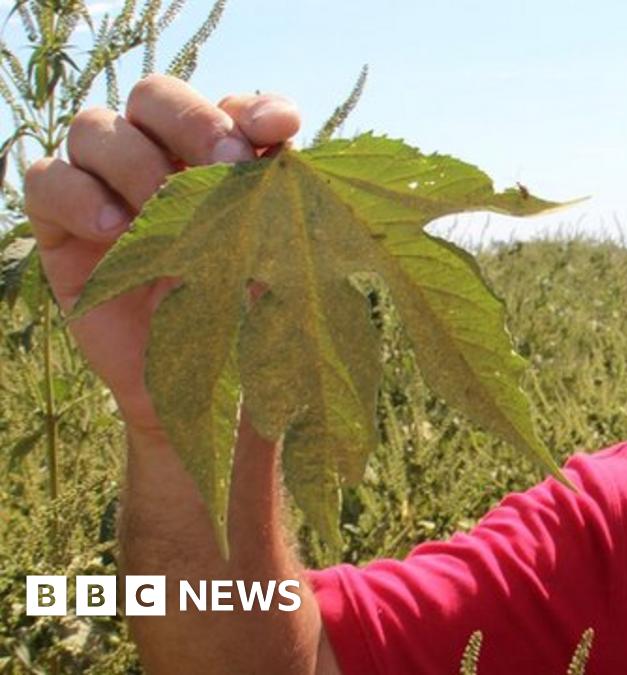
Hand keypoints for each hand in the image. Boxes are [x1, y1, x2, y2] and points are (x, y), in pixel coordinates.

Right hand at [23, 74, 300, 436]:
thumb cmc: (245, 320)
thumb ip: (276, 211)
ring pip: (96, 128)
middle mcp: (160, 156)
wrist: (198, 386)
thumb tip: (283, 154)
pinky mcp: (58, 220)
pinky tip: (113, 230)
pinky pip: (47, 179)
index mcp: (221, 158)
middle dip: (193, 121)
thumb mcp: (273, 266)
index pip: (233, 108)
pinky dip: (78, 195)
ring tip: (161, 210)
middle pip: (156, 96)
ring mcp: (104, 183)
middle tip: (227, 163)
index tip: (284, 131)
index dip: (257, 110)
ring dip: (134, 161)